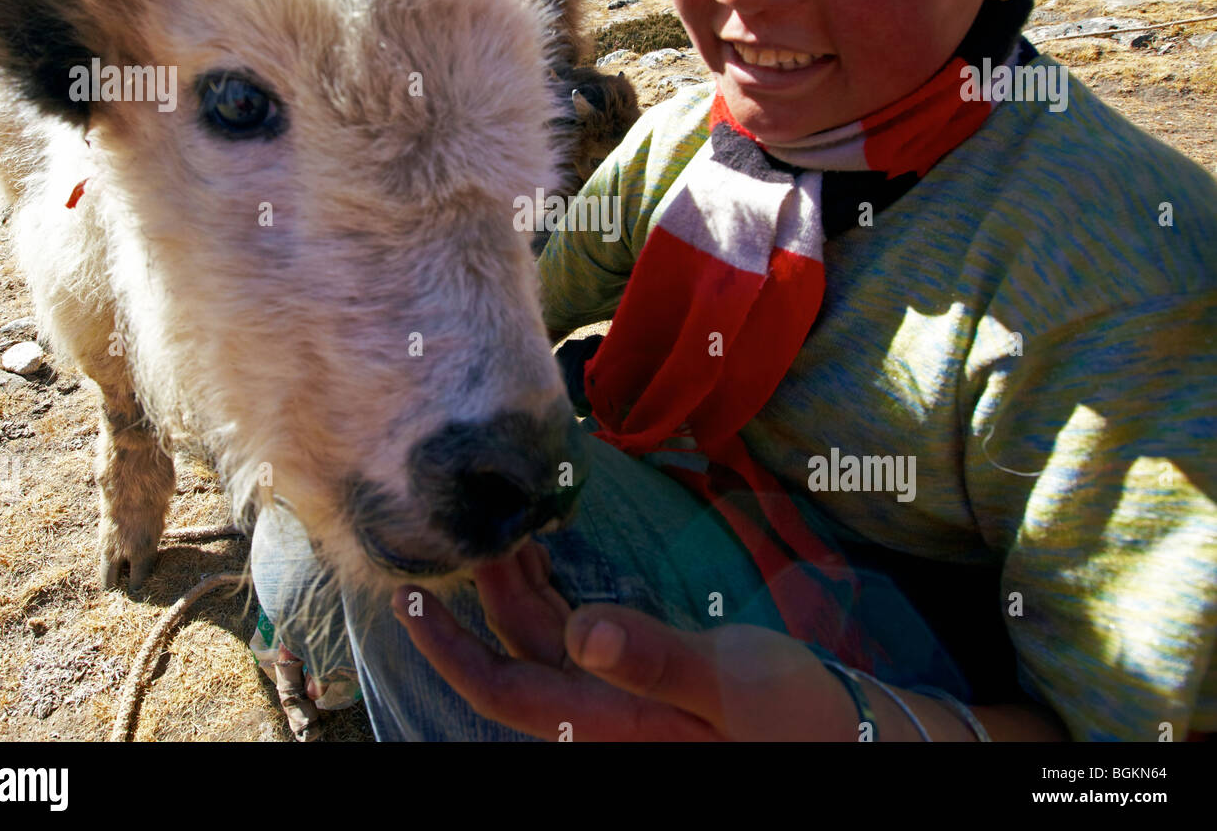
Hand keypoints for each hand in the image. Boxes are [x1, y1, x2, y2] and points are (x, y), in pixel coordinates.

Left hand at [390, 540, 857, 740]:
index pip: (503, 686)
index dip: (448, 646)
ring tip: (499, 518)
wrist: (839, 734)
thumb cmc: (791, 716)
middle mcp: (599, 705)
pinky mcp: (636, 669)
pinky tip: (546, 548)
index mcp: (609, 718)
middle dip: (485, 583)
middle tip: (471, 512)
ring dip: (515, 578)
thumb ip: (656, 659)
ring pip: (540, 631)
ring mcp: (615, 687)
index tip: (407, 596)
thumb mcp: (731, 684)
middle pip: (516, 644)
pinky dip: (550, 585)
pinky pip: (572, 627)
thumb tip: (585, 631)